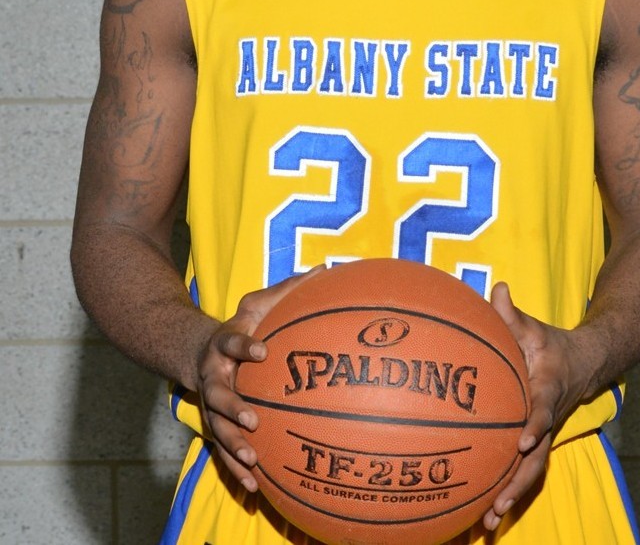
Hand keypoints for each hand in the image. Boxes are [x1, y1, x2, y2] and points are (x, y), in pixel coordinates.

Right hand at [195, 268, 322, 490]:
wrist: (199, 351)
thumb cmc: (241, 325)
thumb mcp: (257, 304)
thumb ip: (288, 290)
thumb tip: (325, 269)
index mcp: (223, 344)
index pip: (231, 343)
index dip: (244, 347)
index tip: (261, 351)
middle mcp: (213, 376)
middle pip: (217, 395)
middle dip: (232, 408)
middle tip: (252, 418)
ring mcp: (210, 405)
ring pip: (217, 428)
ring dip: (233, 444)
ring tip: (253, 458)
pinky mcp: (215, 425)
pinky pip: (224, 451)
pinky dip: (236, 469)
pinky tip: (255, 486)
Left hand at [482, 282, 594, 531]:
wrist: (581, 364)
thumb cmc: (548, 344)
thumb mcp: (533, 326)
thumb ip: (512, 313)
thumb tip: (497, 289)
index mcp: (548, 388)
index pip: (542, 408)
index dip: (534, 423)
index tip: (522, 440)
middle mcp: (548, 419)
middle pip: (537, 456)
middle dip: (519, 481)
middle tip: (499, 503)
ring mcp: (544, 436)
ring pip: (531, 472)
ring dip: (512, 497)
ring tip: (488, 523)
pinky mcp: (535, 445)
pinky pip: (523, 472)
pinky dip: (507, 493)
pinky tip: (483, 516)